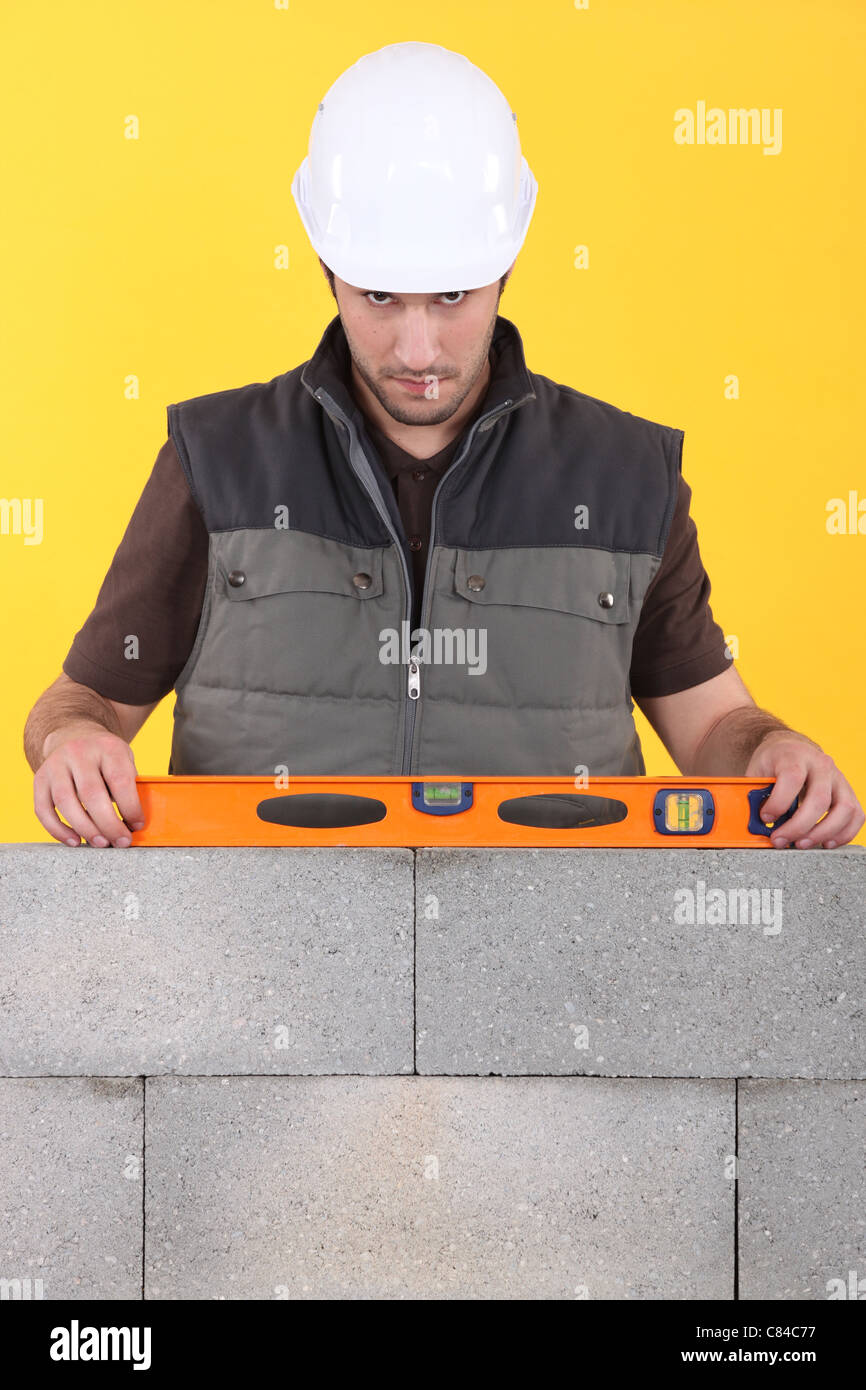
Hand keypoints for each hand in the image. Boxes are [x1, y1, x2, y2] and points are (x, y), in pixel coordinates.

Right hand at [34, 722, 144, 847]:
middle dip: (108, 824)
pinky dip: (57, 829)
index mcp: (108, 748)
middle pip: (91, 793)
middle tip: (120, 841)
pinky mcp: (40, 778)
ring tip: (100, 843)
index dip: (130, 807)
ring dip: (84, 828)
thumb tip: (133, 825)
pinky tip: (74, 840)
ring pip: (65, 802)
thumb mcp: (125, 761)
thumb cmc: (106, 758)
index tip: (137, 825)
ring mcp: (56, 765)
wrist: (75, 736)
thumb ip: (130, 787)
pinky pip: (43, 809)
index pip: (119, 780)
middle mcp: (79, 753)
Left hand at [745, 730, 864, 848]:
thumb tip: (753, 823)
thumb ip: (755, 794)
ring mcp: (838, 778)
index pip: (792, 778)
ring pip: (844, 809)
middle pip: (819, 799)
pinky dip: (844, 833)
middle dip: (799, 826)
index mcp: (794, 756)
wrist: (792, 748)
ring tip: (802, 844)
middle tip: (780, 839)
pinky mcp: (848, 791)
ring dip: (823, 833)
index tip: (766, 817)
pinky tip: (825, 842)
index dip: (779, 803)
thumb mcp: (757, 771)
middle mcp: (821, 765)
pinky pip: (856, 815)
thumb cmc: (774, 762)